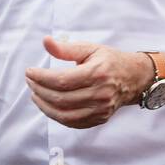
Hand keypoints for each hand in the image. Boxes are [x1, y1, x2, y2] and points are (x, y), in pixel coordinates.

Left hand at [25, 38, 151, 127]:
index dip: (41, 78)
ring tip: (35, 94)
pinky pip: (72, 122)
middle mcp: (100, 94)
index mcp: (97, 73)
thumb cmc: (110, 61)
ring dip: (44, 106)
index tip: (29, 72)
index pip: (61, 80)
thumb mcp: (90, 49)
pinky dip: (56, 116)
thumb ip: (66, 48)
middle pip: (60, 98)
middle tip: (30, 82)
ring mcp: (100, 110)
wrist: (135, 78)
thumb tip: (45, 42)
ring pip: (64, 114)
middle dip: (39, 90)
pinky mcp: (99, 119)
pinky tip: (48, 106)